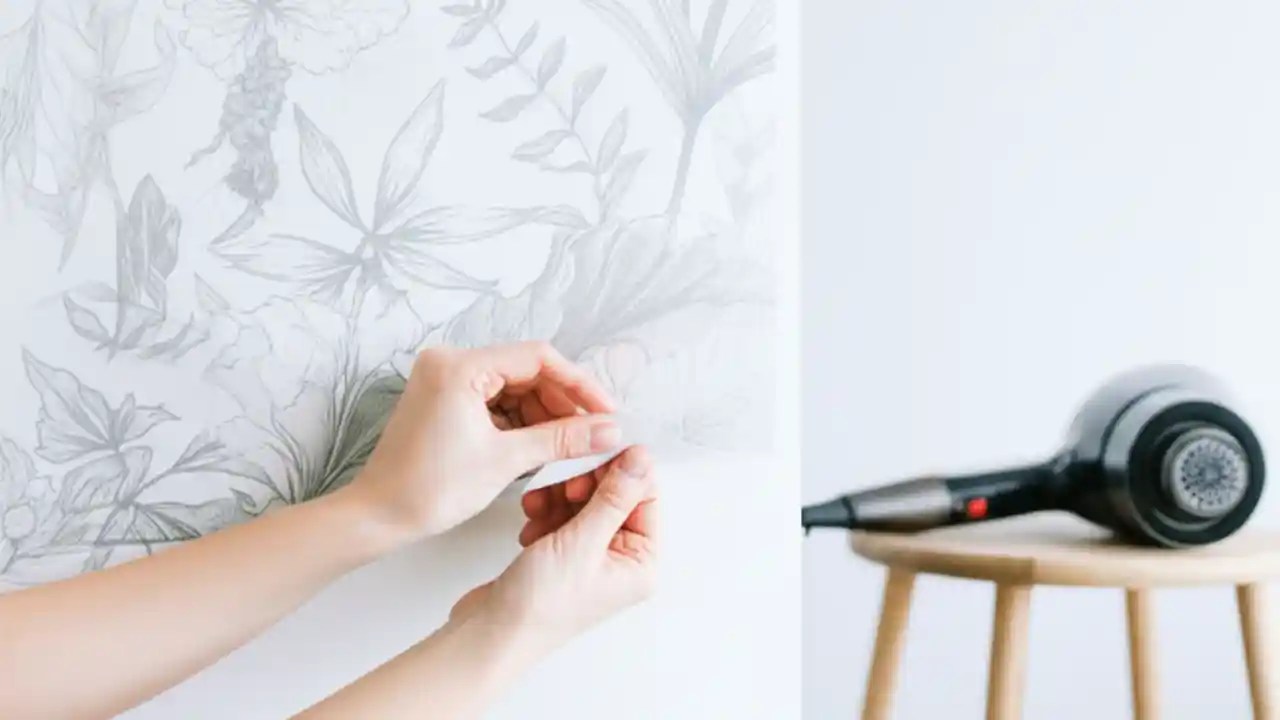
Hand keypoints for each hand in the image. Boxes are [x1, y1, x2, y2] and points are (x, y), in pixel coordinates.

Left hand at [346, 341, 621, 544]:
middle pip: (526, 371)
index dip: (579, 384)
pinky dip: (519, 421)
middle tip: (592, 432)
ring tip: (569, 444)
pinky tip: (539, 444)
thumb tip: (608, 430)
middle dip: (562, 402)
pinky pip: (495, 400)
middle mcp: (450, 363)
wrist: (379, 516)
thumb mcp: (505, 461)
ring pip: (513, 387)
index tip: (606, 410)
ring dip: (543, 414)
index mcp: (459, 366)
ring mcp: (445, 380)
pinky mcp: (444, 399)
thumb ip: (562, 440)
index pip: (538, 358)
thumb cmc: (429, 489)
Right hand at [449, 446, 658, 653]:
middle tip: (564, 481)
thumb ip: (614, 496)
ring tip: (540, 507)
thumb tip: (640, 460)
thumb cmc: (540, 605)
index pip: (645, 498)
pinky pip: (564, 518)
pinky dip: (547, 513)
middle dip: (585, 486)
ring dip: (560, 498)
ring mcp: (592, 559)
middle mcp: (621, 562)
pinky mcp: (564, 557)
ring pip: (585, 505)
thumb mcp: (583, 540)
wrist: (492, 632)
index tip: (597, 452)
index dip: (622, 472)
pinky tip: (531, 523)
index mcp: (641, 563)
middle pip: (614, 498)